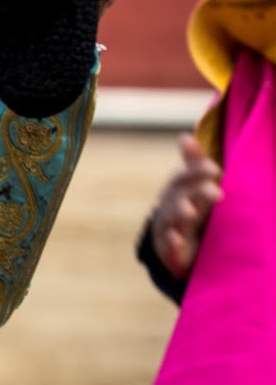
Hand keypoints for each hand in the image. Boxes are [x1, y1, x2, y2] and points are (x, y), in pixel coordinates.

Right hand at [148, 133, 222, 281]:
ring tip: (190, 211)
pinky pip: (168, 245)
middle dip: (196, 193)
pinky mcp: (169, 249)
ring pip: (172, 218)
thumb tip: (184, 136)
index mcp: (177, 190)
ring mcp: (168, 227)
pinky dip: (172, 242)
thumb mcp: (192, 188)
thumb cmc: (189, 210)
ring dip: (180, 213)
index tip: (215, 169)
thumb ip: (192, 164)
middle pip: (179, 196)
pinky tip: (177, 239)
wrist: (175, 247)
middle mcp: (170, 206)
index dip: (196, 171)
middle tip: (216, 192)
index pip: (182, 176)